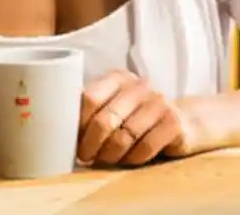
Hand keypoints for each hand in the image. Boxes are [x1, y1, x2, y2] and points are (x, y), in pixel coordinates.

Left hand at [77, 70, 193, 166]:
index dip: (77, 125)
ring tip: (107, 161)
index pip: (89, 99)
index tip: (72, 142)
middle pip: (104, 120)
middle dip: (90, 145)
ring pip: (123, 136)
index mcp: (118, 78)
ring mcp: (158, 103)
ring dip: (110, 155)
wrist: (183, 120)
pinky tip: (129, 160)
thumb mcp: (115, 105)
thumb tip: (57, 127)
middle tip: (86, 158)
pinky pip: (144, 147)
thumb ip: (92, 110)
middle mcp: (139, 86)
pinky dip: (132, 159)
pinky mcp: (172, 122)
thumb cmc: (137, 116)